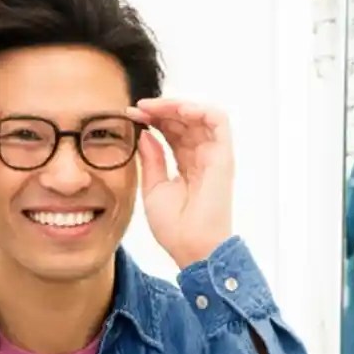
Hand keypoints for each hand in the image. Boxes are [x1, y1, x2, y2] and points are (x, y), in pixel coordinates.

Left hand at [132, 99, 233, 268]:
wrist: (191, 247)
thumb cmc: (175, 227)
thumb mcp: (153, 187)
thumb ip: (151, 159)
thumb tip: (145, 133)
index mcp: (187, 164)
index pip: (172, 131)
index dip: (153, 119)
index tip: (130, 115)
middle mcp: (202, 157)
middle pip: (184, 120)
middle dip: (160, 109)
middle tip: (138, 108)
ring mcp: (214, 155)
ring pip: (200, 115)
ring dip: (177, 106)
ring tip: (154, 107)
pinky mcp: (223, 156)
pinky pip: (219, 121)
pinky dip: (200, 109)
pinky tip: (178, 110)